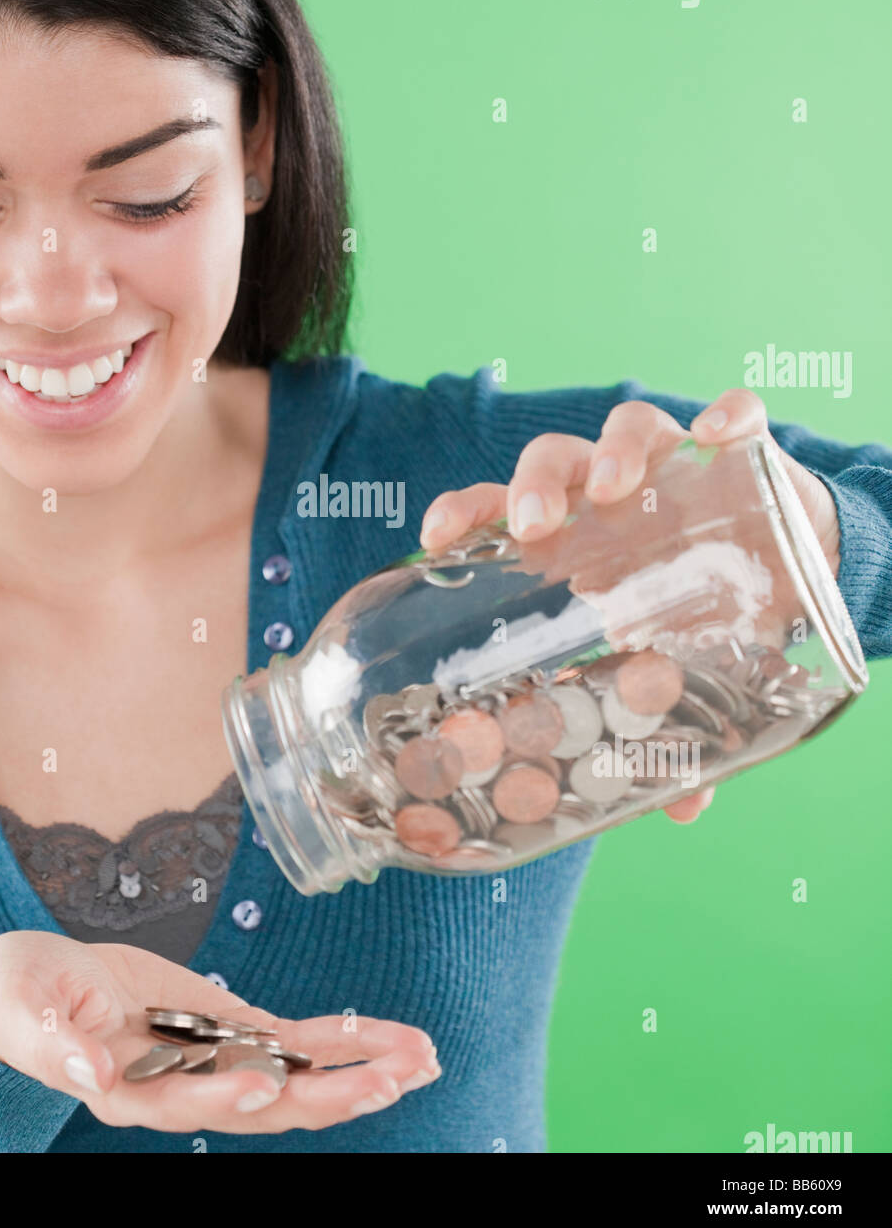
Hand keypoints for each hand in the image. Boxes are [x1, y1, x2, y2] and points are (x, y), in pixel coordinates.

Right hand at [0, 931, 439, 1131]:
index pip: (182, 1102)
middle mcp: (184, 1086)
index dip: (220, 1097)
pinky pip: (299, 1042)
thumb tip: (92, 1075)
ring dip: (359, 1072)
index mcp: (127, 1090)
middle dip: (328, 1095)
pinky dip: (348, 1040)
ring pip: (297, 1079)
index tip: (263, 1087)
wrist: (39, 990)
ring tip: (420, 1061)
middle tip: (390, 1082)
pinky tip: (396, 1041)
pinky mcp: (233, 1030)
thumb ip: (55, 1042)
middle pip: (264, 1104)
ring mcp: (215, 1060)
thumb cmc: (22, 1000)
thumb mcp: (22, 1008)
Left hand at [418, 388, 841, 824]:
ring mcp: (673, 461)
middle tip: (536, 528)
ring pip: (629, 426)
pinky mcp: (742, 448)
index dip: (463, 514)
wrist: (790, 558)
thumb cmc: (699, 606)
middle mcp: (608, 489)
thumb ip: (666, 721)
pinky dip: (731, 416)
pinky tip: (723, 432)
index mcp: (571, 536)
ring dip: (618, 448)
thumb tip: (678, 812)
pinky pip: (737, 416)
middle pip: (553, 462)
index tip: (436, 537)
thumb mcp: (673, 665)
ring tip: (618, 485)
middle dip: (535, 486)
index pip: (498, 510)